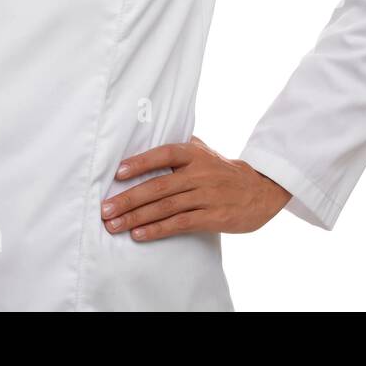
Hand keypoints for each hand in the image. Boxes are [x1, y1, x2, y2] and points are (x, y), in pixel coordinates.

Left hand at [101, 136, 290, 238]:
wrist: (260, 190)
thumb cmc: (223, 170)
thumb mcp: (204, 150)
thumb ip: (179, 144)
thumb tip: (148, 131)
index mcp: (194, 153)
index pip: (163, 154)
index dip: (140, 162)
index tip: (117, 173)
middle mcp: (199, 173)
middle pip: (158, 186)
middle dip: (128, 199)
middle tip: (105, 209)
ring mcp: (206, 196)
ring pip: (165, 207)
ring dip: (136, 217)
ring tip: (114, 225)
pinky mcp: (213, 217)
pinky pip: (180, 224)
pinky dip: (157, 229)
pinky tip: (139, 234)